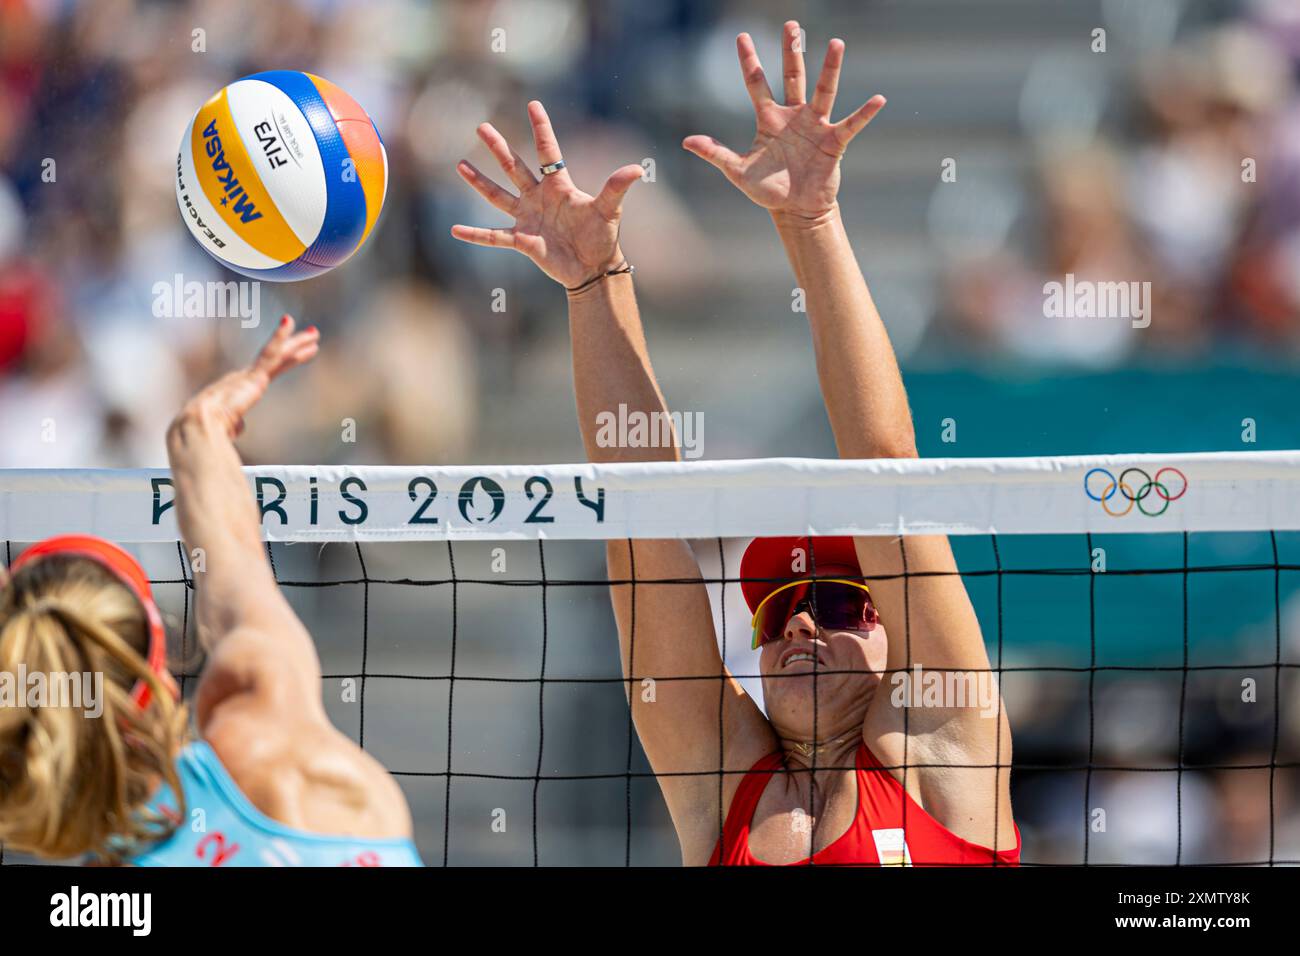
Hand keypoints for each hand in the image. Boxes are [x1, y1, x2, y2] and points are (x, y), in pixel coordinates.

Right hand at [175, 315, 319, 438]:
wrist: (200, 425)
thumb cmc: (208, 430)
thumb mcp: (227, 427)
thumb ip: (235, 424)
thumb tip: (238, 428)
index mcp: (241, 388)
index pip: (269, 370)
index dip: (286, 360)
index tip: (298, 352)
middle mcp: (245, 377)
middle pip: (277, 358)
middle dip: (295, 345)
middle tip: (312, 334)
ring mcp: (249, 375)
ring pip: (278, 353)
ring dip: (297, 342)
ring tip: (314, 332)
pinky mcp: (253, 376)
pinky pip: (270, 353)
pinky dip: (280, 336)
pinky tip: (289, 321)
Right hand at [451, 101, 642, 287]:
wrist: (593, 268)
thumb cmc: (601, 237)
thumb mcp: (609, 210)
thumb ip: (616, 188)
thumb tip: (638, 169)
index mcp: (559, 186)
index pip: (547, 151)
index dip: (541, 128)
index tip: (533, 104)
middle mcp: (539, 198)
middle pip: (514, 167)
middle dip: (498, 147)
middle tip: (481, 126)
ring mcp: (527, 218)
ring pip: (498, 196)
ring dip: (479, 181)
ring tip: (460, 165)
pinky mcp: (521, 241)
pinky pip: (494, 237)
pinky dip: (475, 235)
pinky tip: (455, 231)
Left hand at [682, 21, 885, 221]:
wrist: (796, 211)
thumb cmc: (768, 190)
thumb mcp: (738, 172)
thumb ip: (715, 153)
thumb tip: (686, 141)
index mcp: (769, 120)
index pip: (756, 83)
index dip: (749, 61)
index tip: (741, 36)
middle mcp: (793, 116)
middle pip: (792, 76)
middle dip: (791, 51)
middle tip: (791, 24)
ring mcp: (815, 126)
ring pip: (823, 91)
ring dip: (830, 69)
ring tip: (836, 44)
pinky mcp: (833, 142)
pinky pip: (850, 124)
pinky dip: (864, 113)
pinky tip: (878, 100)